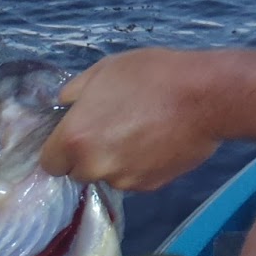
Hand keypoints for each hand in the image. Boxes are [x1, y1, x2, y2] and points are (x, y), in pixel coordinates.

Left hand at [39, 47, 221, 189]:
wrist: (206, 97)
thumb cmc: (153, 76)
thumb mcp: (106, 69)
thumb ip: (75, 91)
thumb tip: (65, 105)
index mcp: (76, 139)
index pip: (50, 163)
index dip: (62, 148)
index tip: (78, 134)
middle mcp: (95, 167)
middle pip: (79, 172)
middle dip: (89, 155)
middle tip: (113, 128)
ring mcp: (125, 180)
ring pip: (109, 176)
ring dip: (116, 160)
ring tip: (141, 131)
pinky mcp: (151, 186)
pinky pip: (135, 178)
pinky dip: (140, 165)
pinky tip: (157, 141)